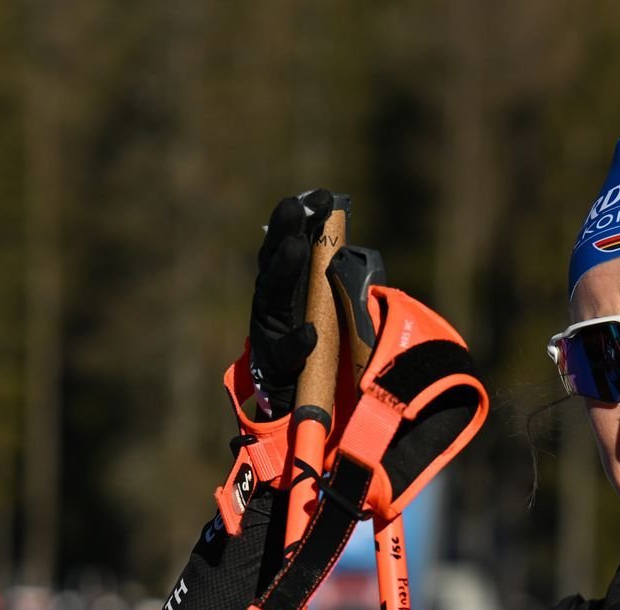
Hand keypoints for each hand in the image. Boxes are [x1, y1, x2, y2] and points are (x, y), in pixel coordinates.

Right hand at [248, 189, 333, 416]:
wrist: (301, 403)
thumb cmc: (316, 347)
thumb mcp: (331, 309)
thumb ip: (336, 282)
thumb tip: (350, 245)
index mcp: (286, 287)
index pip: (290, 247)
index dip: (300, 221)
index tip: (319, 195)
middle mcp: (272, 305)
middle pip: (275, 264)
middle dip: (284, 233)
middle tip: (296, 206)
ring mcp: (268, 333)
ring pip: (272, 298)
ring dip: (284, 272)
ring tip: (294, 247)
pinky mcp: (275, 367)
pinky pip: (287, 354)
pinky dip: (298, 343)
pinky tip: (310, 334)